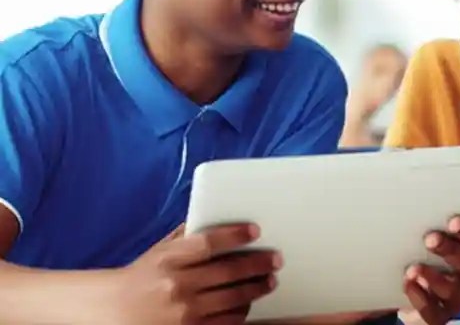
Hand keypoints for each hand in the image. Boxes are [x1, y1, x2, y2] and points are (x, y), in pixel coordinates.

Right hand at [104, 223, 279, 324]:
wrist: (112, 311)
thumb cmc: (142, 277)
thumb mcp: (160, 252)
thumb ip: (188, 236)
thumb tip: (221, 216)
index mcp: (168, 260)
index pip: (209, 243)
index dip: (235, 235)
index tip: (255, 231)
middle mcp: (176, 286)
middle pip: (228, 272)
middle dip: (258, 264)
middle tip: (276, 259)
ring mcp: (182, 313)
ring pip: (232, 299)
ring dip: (256, 289)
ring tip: (269, 281)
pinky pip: (225, 322)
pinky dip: (241, 312)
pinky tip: (249, 304)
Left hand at [401, 206, 459, 324]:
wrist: (421, 293)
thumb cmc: (438, 260)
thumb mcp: (450, 238)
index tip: (454, 221)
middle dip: (451, 250)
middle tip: (431, 238)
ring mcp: (458, 298)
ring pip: (452, 290)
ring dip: (433, 277)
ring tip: (414, 267)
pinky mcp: (440, 315)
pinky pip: (433, 312)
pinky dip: (420, 298)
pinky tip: (409, 283)